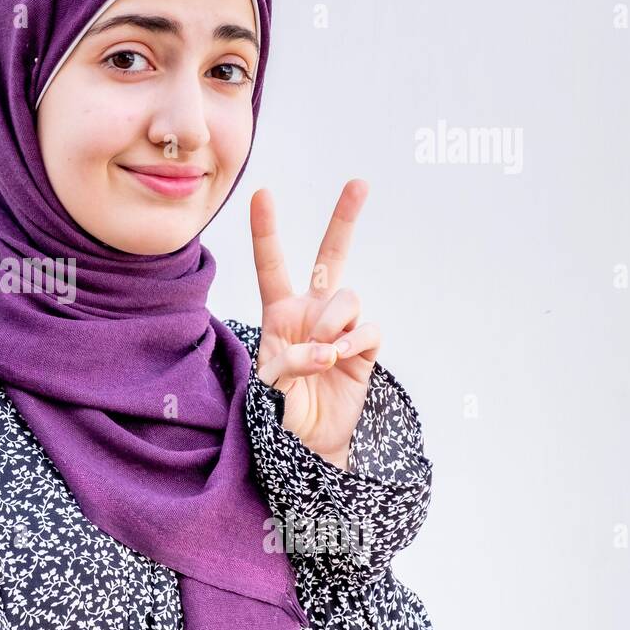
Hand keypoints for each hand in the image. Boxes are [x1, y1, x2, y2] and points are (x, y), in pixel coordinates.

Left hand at [249, 179, 380, 469]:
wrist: (308, 446)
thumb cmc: (278, 414)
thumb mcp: (268, 388)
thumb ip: (290, 363)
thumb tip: (326, 349)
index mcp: (279, 314)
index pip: (272, 265)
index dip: (266, 231)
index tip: (262, 193)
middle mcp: (312, 312)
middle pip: (332, 257)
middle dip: (345, 219)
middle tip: (359, 183)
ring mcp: (341, 328)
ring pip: (346, 297)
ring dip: (331, 322)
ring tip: (322, 354)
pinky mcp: (365, 349)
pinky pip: (366, 329)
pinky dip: (353, 341)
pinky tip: (338, 359)